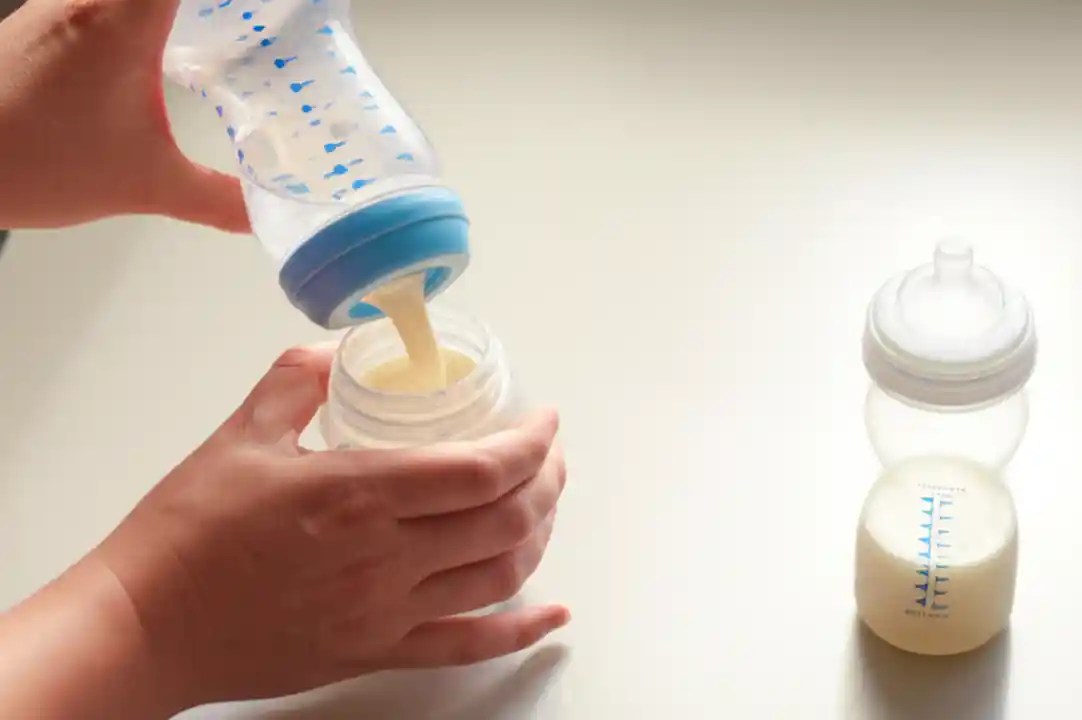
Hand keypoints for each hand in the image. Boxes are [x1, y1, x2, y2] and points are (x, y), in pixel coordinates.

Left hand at [0, 0, 247, 229]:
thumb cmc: (38, 162)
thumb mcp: (146, 185)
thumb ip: (214, 199)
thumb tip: (259, 213)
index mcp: (124, 18)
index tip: (264, 5)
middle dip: (203, 5)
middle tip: (240, 17)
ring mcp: (53, 4)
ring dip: (165, 6)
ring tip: (207, 23)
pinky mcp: (33, 21)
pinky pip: (96, 3)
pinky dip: (131, 13)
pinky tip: (145, 44)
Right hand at [0, 346, 567, 717]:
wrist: (143, 626)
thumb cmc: (185, 534)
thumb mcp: (241, 435)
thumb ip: (297, 381)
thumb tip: (334, 349)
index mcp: (359, 492)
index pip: (483, 468)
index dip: (533, 442)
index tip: (545, 420)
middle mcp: (387, 556)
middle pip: (508, 518)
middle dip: (548, 480)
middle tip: (550, 454)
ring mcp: (387, 612)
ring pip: (502, 576)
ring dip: (540, 535)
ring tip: (545, 504)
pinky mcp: (377, 652)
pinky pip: (470, 645)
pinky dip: (521, 629)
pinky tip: (552, 615)